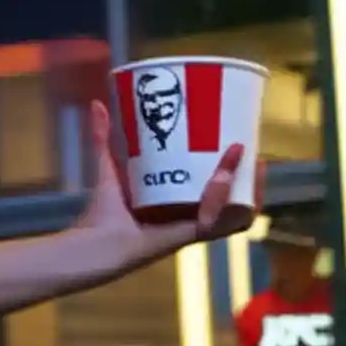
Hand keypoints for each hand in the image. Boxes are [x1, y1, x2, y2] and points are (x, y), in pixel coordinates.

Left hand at [74, 100, 265, 269]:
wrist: (88, 243)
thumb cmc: (100, 213)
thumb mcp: (108, 166)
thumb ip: (104, 137)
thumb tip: (98, 102)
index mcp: (181, 205)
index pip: (223, 192)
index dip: (239, 173)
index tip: (244, 143)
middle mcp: (190, 219)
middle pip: (237, 204)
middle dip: (253, 182)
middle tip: (256, 155)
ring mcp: (189, 231)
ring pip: (234, 214)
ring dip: (245, 187)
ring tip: (250, 162)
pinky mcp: (183, 238)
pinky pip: (212, 222)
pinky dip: (219, 200)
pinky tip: (222, 177)